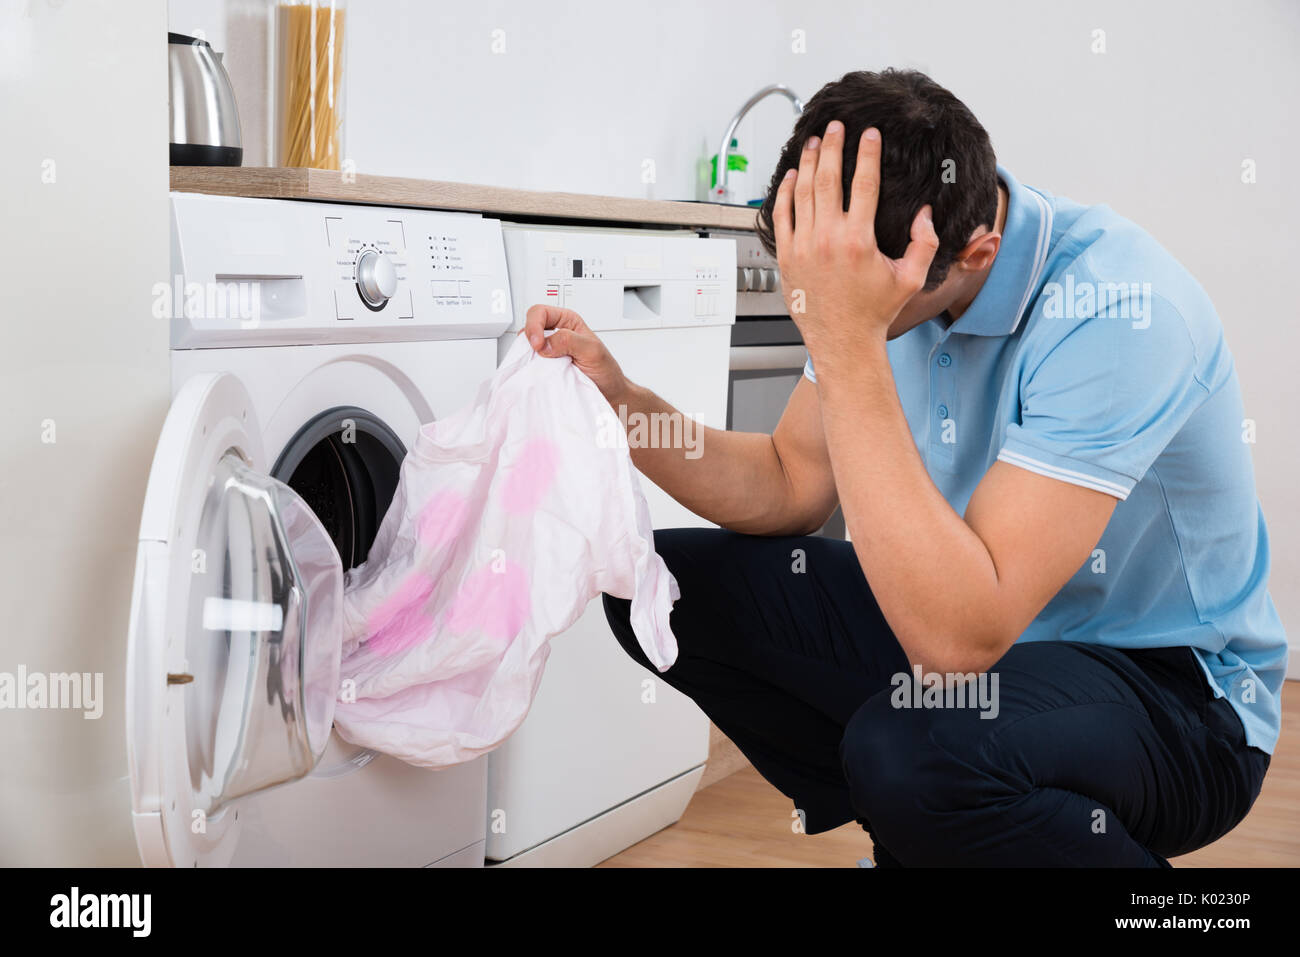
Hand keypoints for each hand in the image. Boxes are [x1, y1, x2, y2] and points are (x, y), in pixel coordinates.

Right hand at [521, 304, 630, 402]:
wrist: (608, 393)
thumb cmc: (605, 370)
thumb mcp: (593, 351)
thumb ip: (570, 341)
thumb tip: (545, 343)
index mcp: (567, 321)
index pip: (540, 312)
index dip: (534, 325)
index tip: (538, 344)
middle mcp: (555, 334)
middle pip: (529, 327)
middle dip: (529, 340)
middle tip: (536, 355)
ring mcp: (547, 352)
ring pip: (526, 347)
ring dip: (528, 356)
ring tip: (540, 365)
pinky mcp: (543, 368)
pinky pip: (529, 364)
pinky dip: (529, 368)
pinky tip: (539, 374)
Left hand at [772, 121, 938, 360]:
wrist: (842, 341)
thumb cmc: (874, 313)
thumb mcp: (910, 279)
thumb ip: (924, 243)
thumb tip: (925, 213)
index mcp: (858, 240)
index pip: (863, 183)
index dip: (867, 154)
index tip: (869, 134)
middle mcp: (827, 239)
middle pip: (828, 179)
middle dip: (832, 147)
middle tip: (835, 127)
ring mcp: (803, 247)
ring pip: (802, 192)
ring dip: (807, 163)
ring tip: (812, 143)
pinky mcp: (786, 257)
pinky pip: (781, 216)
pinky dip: (785, 192)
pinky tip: (790, 176)